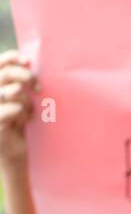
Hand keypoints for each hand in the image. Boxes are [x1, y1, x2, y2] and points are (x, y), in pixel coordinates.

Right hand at [0, 51, 37, 167]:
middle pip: (7, 75)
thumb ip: (22, 86)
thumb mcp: (23, 104)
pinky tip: (23, 122)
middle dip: (26, 77)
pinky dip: (22, 113)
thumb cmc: (21, 127)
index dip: (11, 58)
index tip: (27, 61)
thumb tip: (28, 64)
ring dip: (26, 101)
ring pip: (13, 91)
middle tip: (39, 89)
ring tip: (28, 114)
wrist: (15, 155)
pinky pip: (13, 109)